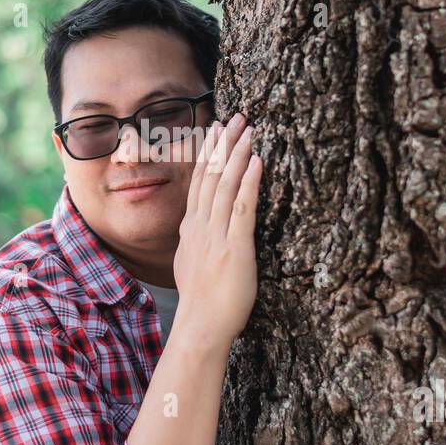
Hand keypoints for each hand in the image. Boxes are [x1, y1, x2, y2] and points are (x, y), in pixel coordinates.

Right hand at [173, 113, 262, 349]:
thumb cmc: (200, 303)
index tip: (216, 131)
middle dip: (224, 144)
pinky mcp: (235, 248)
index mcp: (191, 229)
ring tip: (248, 129)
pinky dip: (249, 182)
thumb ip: (192, 242)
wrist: (200, 327)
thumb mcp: (188, 264)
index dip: (208, 154)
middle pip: (211, 176)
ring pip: (225, 185)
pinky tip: (257, 161)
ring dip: (237, 155)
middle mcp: (201, 227)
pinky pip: (242, 208)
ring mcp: (217, 236)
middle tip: (235, 117)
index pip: (198, 183)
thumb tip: (191, 230)